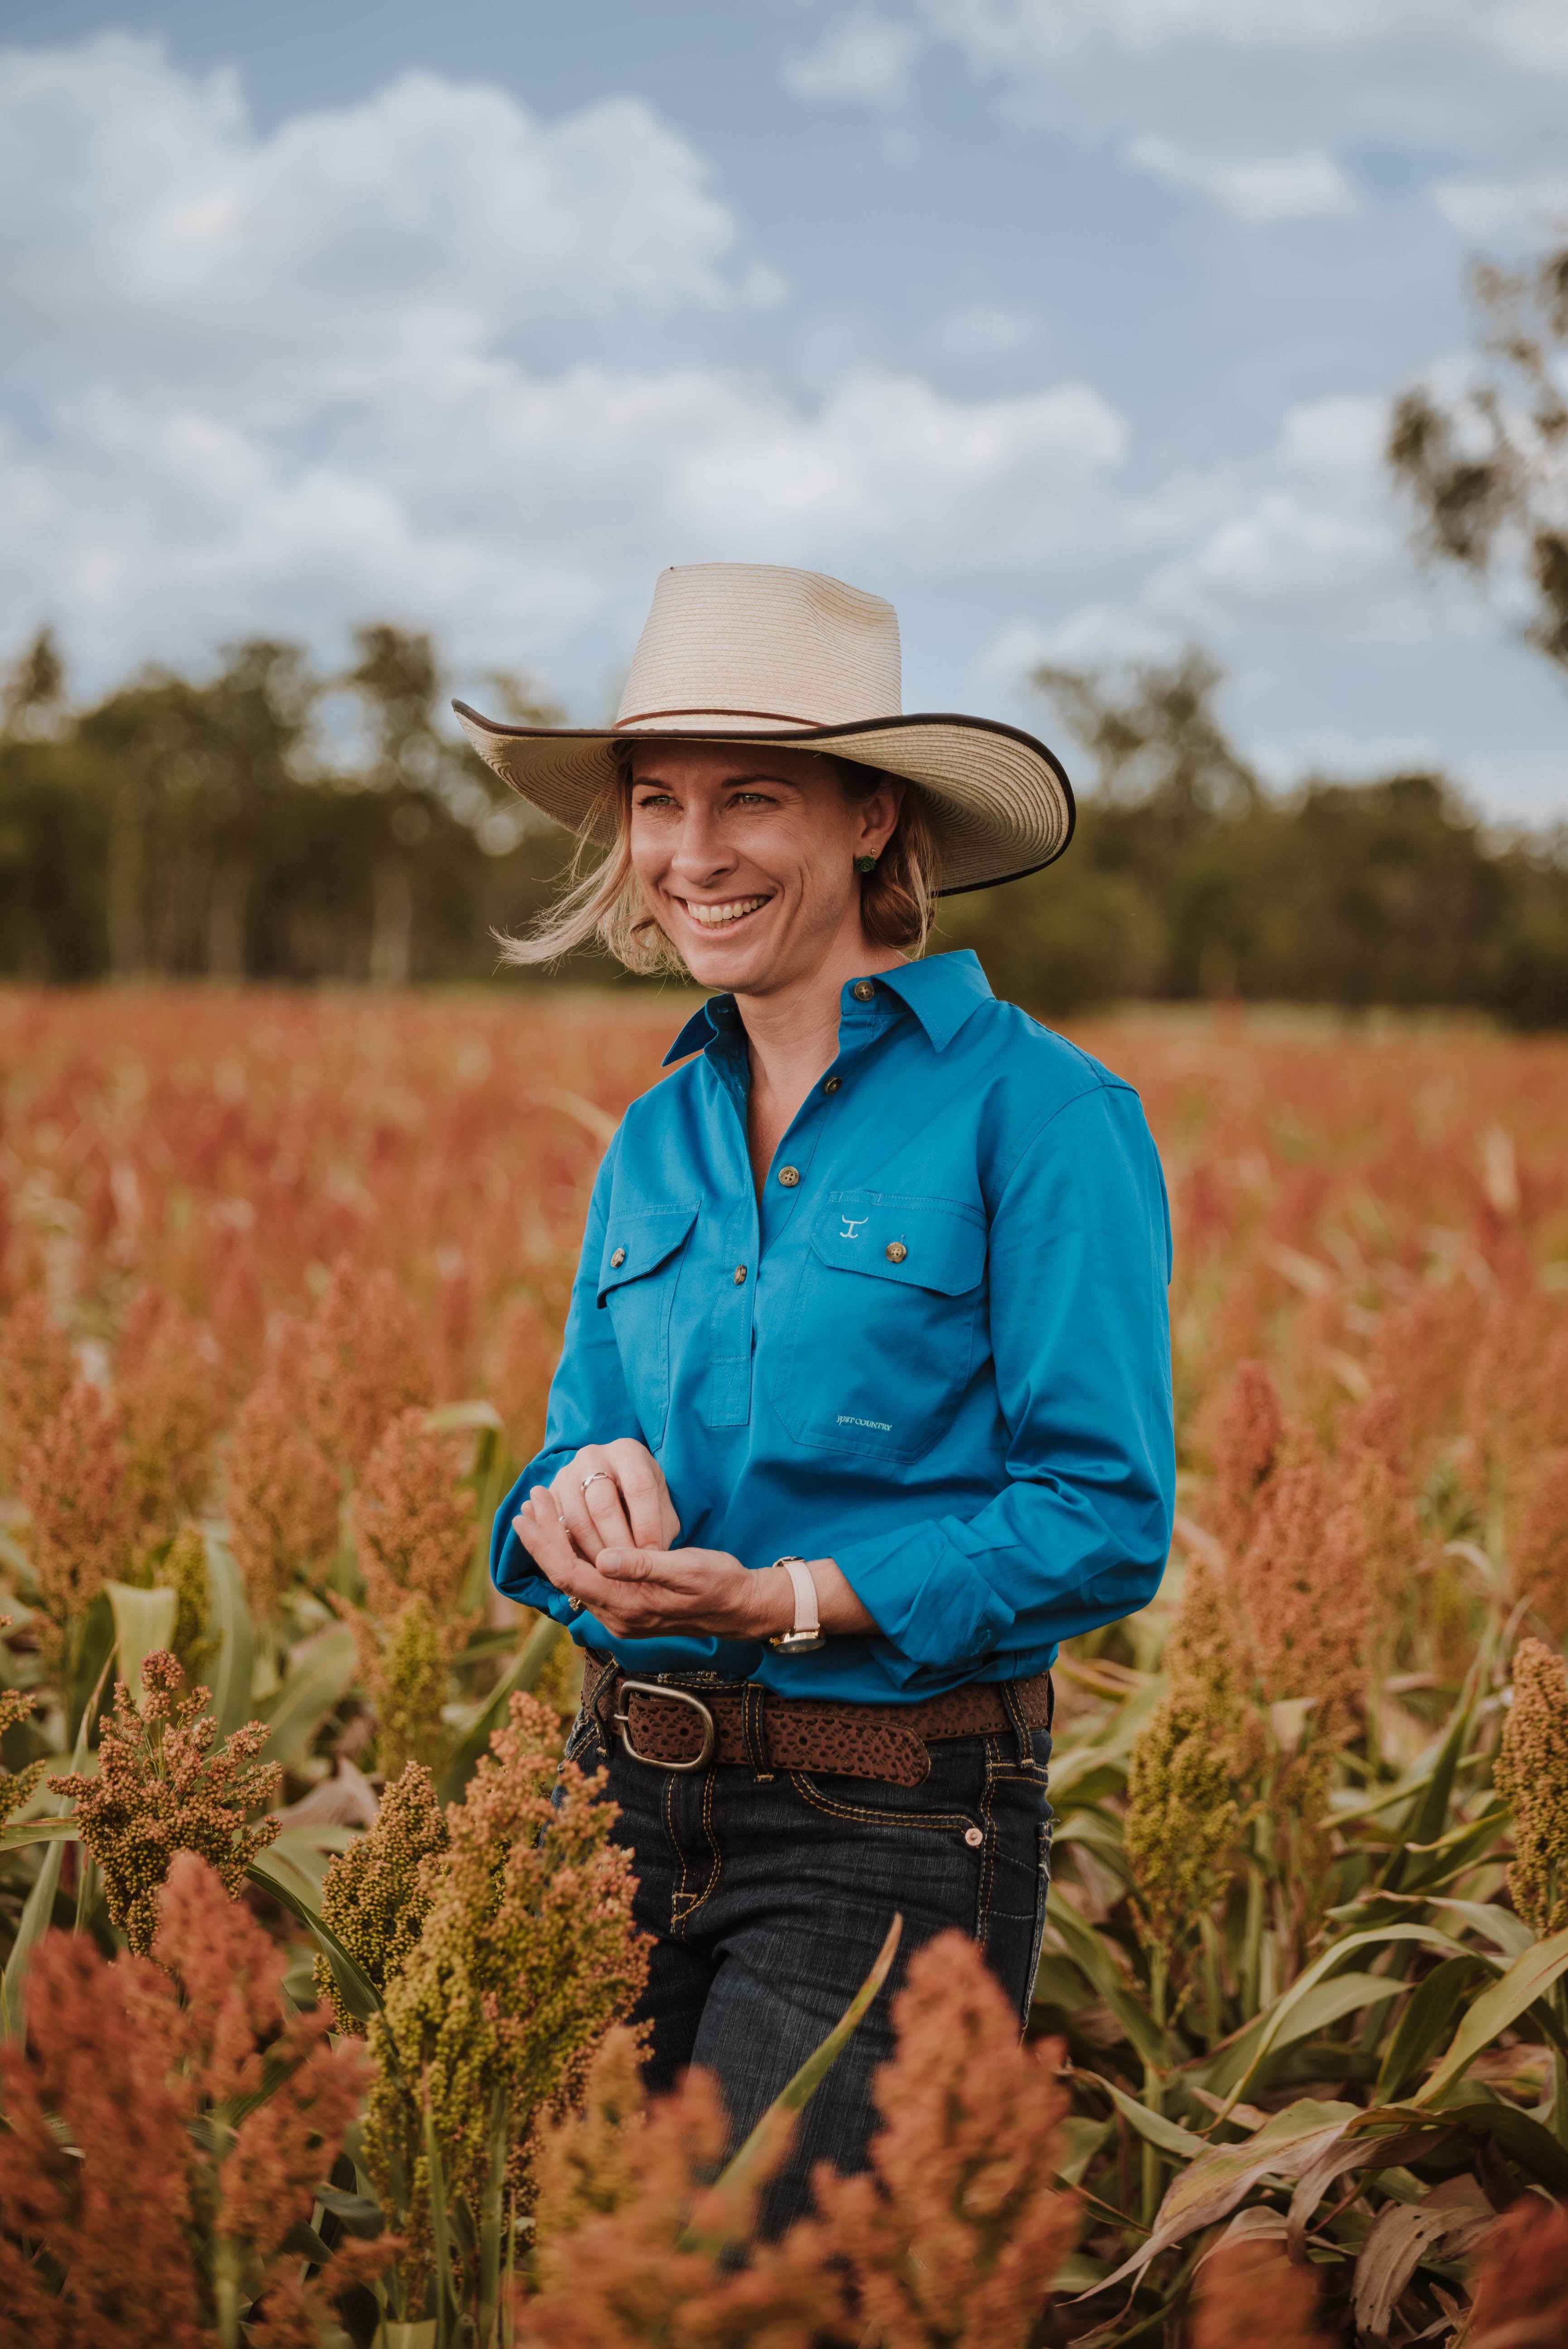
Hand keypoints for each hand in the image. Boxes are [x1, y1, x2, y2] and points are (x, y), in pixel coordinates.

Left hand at [513, 1489, 788, 1642]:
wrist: (742, 1608)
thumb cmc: (719, 1583)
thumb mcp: (686, 1568)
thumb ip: (643, 1565)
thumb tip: (602, 1559)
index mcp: (627, 1606)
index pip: (569, 1574)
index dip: (544, 1544)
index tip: (527, 1514)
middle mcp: (617, 1617)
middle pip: (564, 1577)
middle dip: (543, 1539)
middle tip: (527, 1504)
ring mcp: (621, 1616)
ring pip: (574, 1579)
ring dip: (554, 1545)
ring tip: (539, 1513)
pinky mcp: (627, 1608)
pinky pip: (588, 1581)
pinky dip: (573, 1554)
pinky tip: (567, 1534)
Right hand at [549, 1439, 680, 1563]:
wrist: (612, 1486)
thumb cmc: (642, 1501)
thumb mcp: (661, 1507)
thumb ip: (661, 1529)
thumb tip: (651, 1558)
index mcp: (628, 1452)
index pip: (639, 1488)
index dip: (647, 1525)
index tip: (653, 1555)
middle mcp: (593, 1456)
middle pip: (603, 1506)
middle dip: (619, 1545)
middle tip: (630, 1573)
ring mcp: (567, 1474)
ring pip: (577, 1522)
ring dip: (595, 1554)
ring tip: (612, 1574)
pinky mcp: (550, 1495)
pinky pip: (557, 1530)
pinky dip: (574, 1554)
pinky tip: (591, 1569)